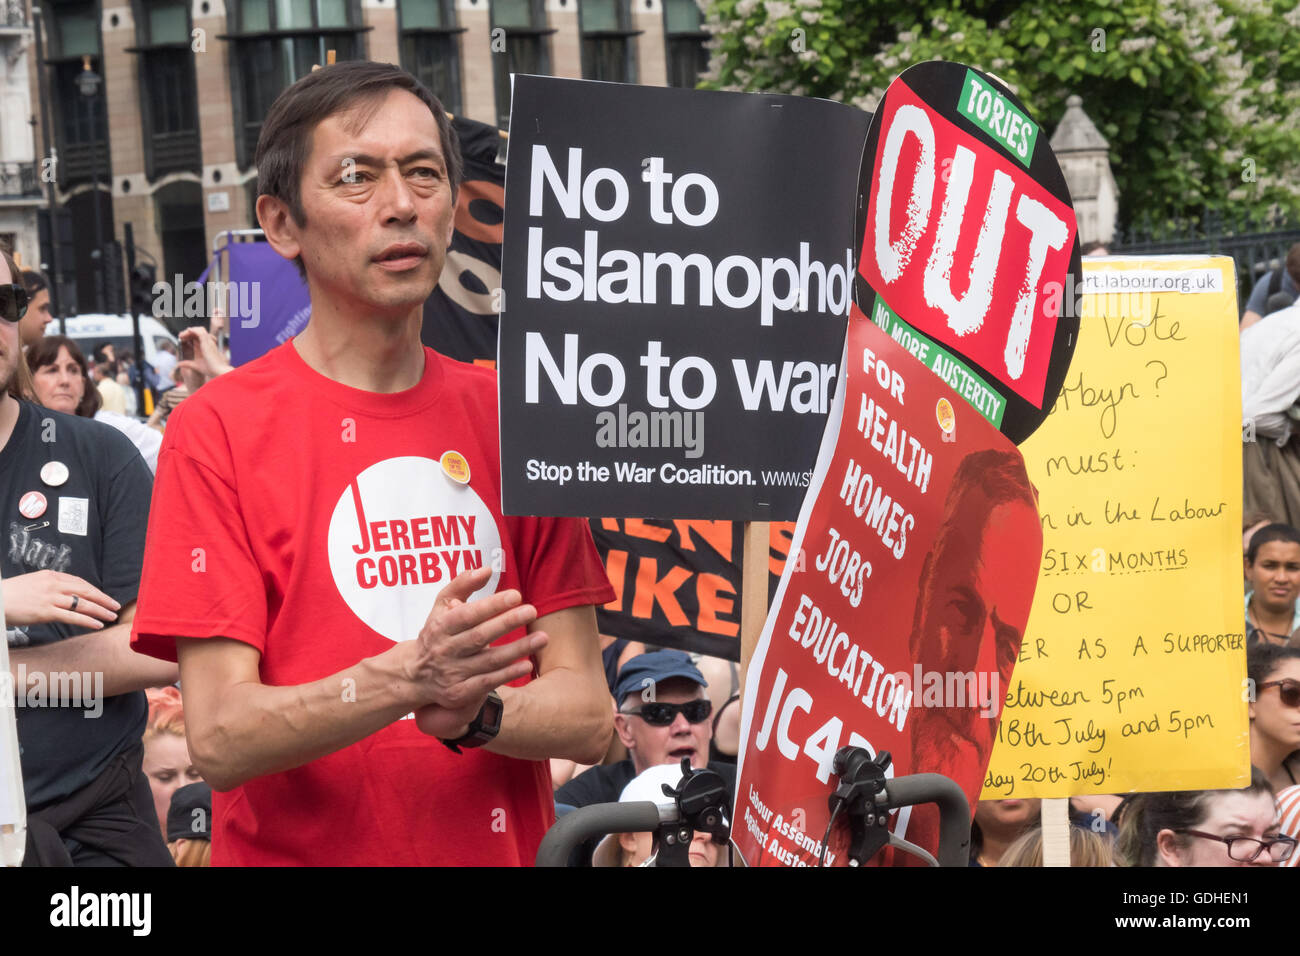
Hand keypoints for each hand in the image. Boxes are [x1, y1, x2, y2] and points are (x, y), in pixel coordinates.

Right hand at [1, 570, 120, 628]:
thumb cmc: (12, 594)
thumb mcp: (33, 584)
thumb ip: (50, 587)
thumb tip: (65, 595)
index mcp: (51, 575)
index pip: (80, 582)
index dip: (95, 591)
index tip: (104, 597)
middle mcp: (53, 584)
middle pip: (86, 591)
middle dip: (103, 599)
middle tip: (116, 606)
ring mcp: (50, 598)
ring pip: (82, 603)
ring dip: (100, 610)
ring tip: (111, 616)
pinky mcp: (45, 611)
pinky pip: (72, 616)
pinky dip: (87, 620)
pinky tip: (97, 624)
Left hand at [177, 327, 232, 391]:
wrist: (217, 371)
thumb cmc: (209, 369)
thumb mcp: (195, 365)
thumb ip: (187, 363)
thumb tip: (179, 364)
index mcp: (205, 347)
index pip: (197, 336)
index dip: (188, 335)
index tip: (181, 338)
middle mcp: (207, 342)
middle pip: (198, 331)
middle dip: (188, 332)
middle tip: (180, 336)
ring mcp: (208, 341)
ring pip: (199, 329)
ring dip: (189, 330)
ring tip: (182, 335)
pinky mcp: (207, 342)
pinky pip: (200, 332)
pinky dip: (193, 330)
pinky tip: (187, 331)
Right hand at [401, 566, 547, 738]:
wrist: (414, 674)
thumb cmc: (436, 632)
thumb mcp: (440, 605)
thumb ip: (462, 584)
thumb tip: (487, 569)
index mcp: (441, 626)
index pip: (467, 614)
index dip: (491, 605)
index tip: (516, 595)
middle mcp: (445, 650)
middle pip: (479, 636)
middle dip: (507, 623)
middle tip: (532, 611)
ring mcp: (452, 673)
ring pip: (488, 661)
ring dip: (517, 649)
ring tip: (542, 638)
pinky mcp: (459, 692)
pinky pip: (487, 682)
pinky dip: (507, 674)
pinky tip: (527, 664)